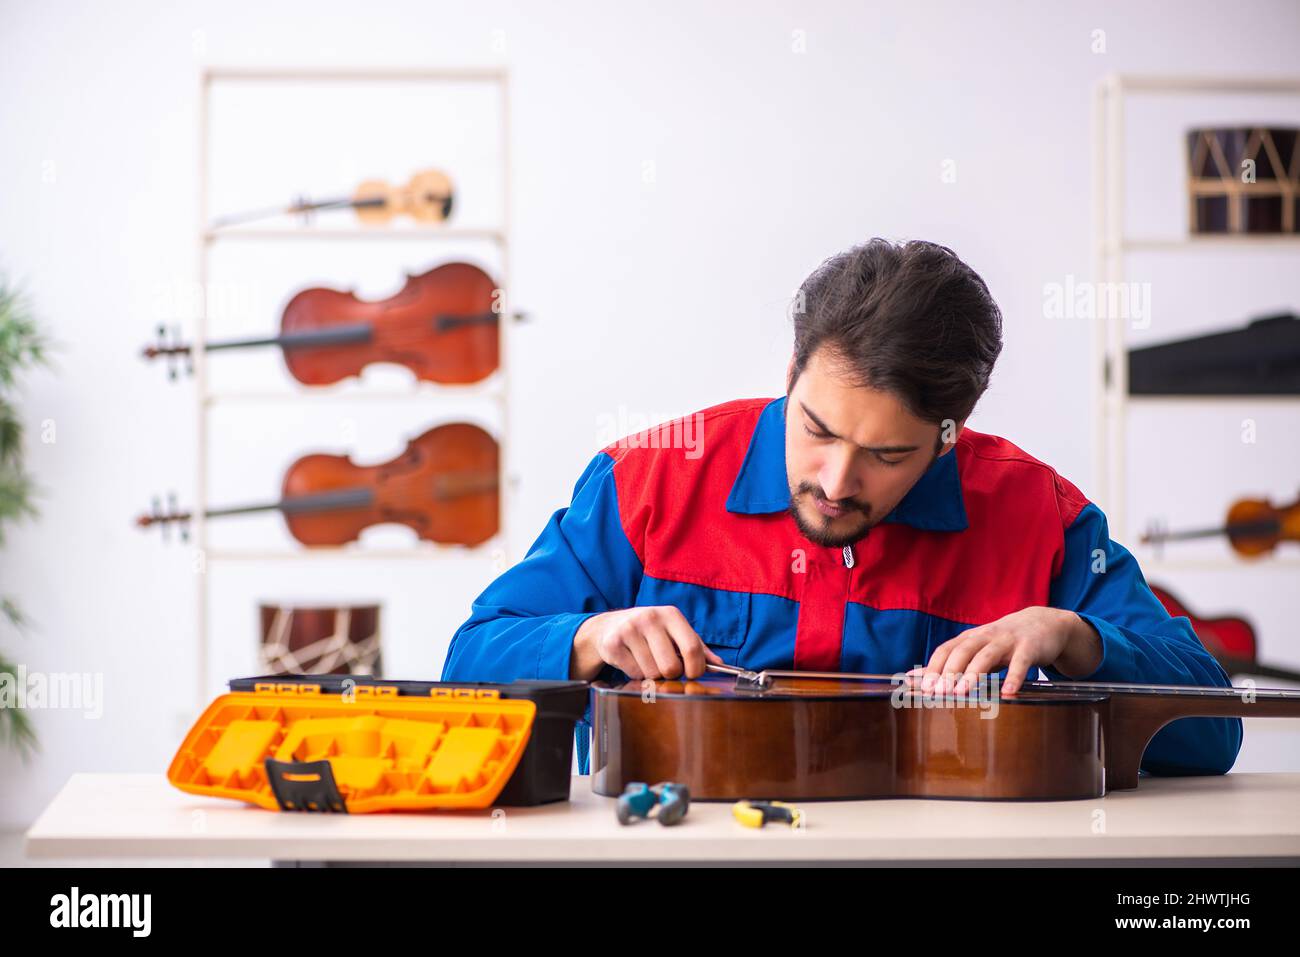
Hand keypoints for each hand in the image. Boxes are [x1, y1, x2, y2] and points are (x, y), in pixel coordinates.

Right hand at [569, 605, 724, 680]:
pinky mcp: (613, 644)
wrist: (609, 626)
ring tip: (646, 661)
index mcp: (671, 614)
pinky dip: (636, 674)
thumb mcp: (674, 632)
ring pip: (652, 673)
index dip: (696, 669)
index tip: (693, 674)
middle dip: (671, 674)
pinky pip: (634, 674)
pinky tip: (633, 660)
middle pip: (672, 667)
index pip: (692, 648)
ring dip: (652, 675)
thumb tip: (720, 665)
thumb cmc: (650, 632)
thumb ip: (697, 647)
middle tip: (666, 668)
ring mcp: (629, 630)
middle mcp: (650, 618)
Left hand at [906, 606, 1101, 695]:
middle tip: (938, 693)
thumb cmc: (1003, 642)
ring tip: (962, 693)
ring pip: (987, 655)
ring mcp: (1007, 640)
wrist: (1043, 623)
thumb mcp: (976, 649)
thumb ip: (949, 664)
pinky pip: (1021, 663)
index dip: (932, 668)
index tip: (921, 689)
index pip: (945, 650)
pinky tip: (1009, 693)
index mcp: (970, 638)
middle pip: (962, 651)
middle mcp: (985, 636)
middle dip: (948, 671)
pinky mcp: (1030, 647)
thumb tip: (913, 678)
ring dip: (973, 674)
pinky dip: (1014, 677)